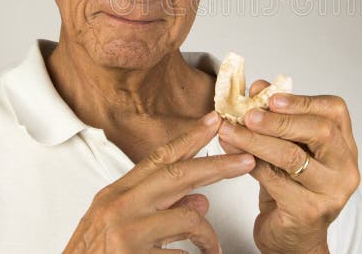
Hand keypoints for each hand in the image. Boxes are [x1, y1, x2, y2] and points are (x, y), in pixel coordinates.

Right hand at [62, 111, 254, 253]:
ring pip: (188, 216)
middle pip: (178, 174)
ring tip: (212, 249)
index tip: (214, 121)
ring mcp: (126, 231)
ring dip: (208, 235)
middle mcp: (119, 207)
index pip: (158, 158)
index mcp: (115, 195)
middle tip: (245, 160)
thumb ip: (159, 210)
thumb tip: (200, 202)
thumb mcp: (122, 227)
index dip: (189, 138)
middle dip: (217, 165)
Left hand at [218, 82, 360, 253]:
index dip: (303, 100)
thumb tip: (258, 88)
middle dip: (280, 120)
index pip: (335, 111)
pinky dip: (250, 163)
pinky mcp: (309, 211)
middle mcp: (345, 168)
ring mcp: (331, 192)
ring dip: (257, 140)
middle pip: (320, 132)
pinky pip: (276, 181)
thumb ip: (278, 121)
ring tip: (231, 130)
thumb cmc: (291, 193)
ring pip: (293, 157)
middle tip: (249, 114)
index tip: (272, 96)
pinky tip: (232, 152)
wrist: (293, 242)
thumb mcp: (287, 151)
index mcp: (345, 147)